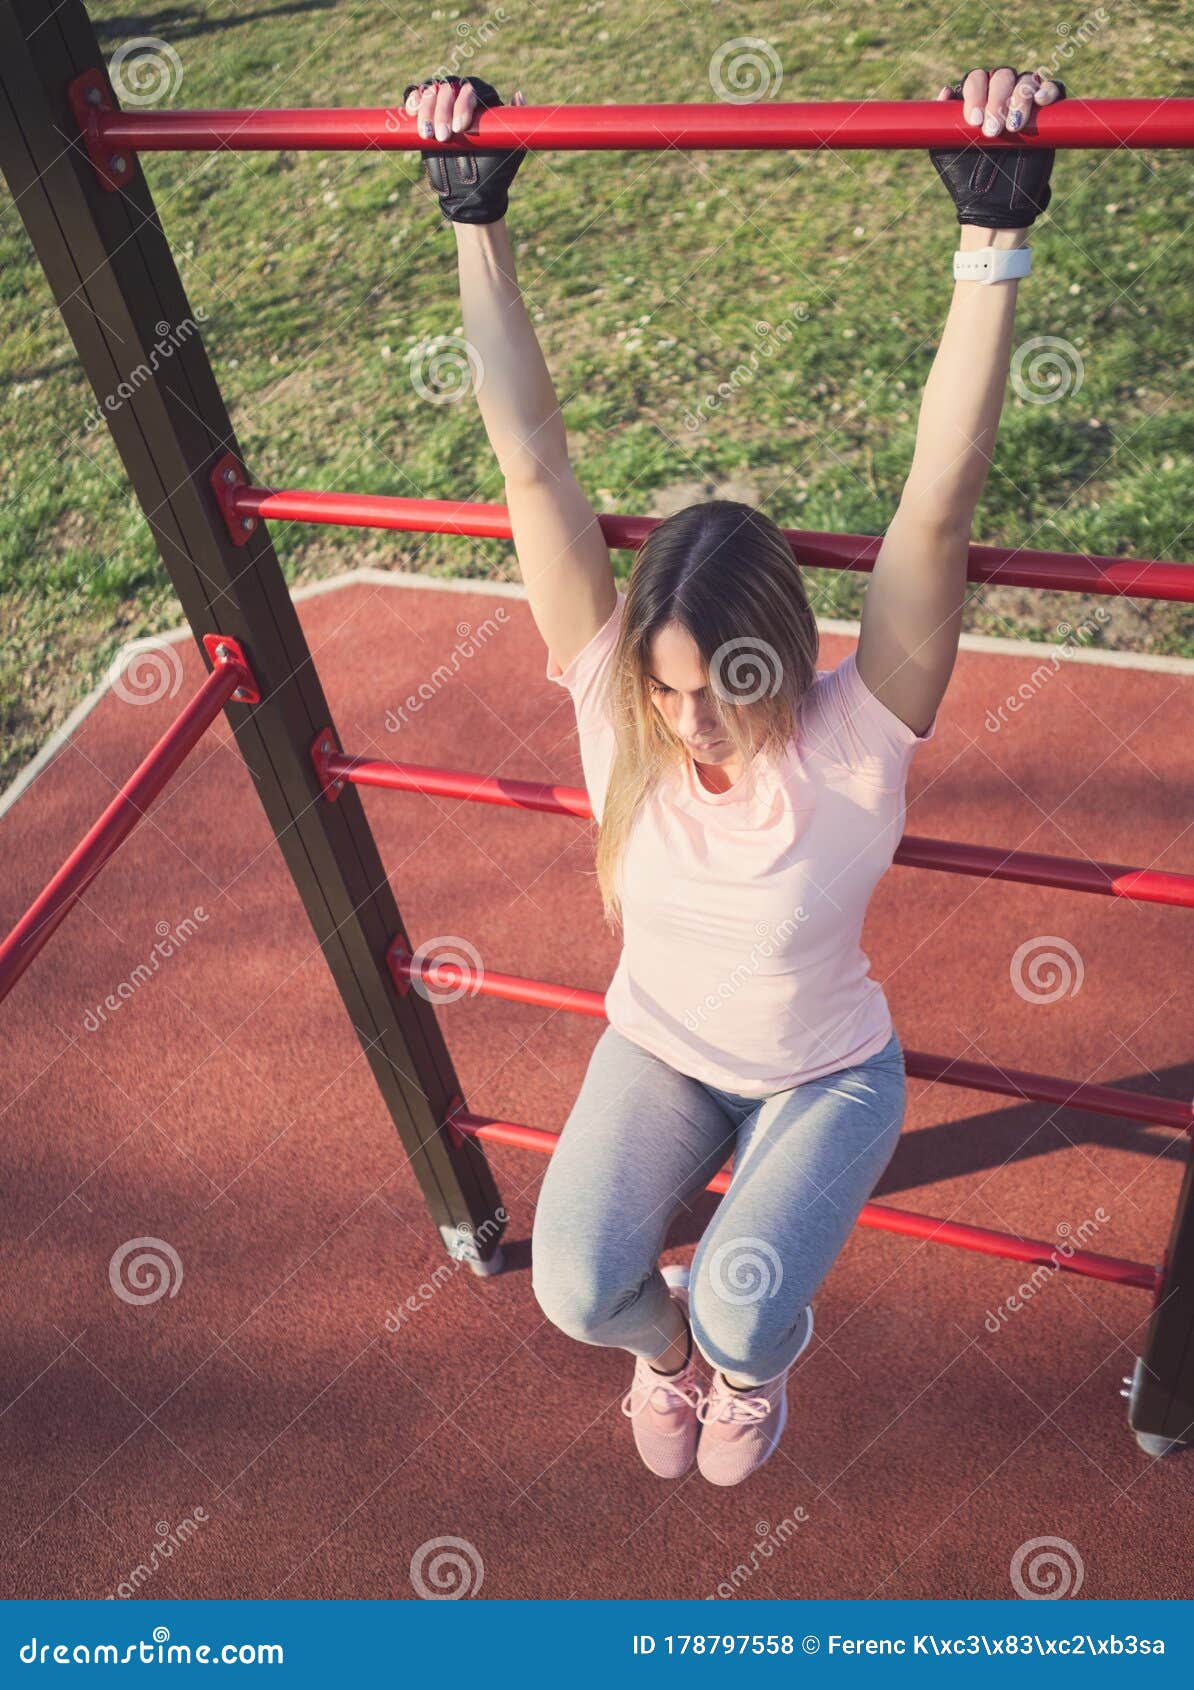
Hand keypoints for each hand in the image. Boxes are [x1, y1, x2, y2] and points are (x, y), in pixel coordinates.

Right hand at [402, 75, 527, 224]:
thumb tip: (518, 95)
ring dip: (426, 109)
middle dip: (442, 111)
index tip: (460, 129)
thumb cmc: (492, 174)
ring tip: (427, 135)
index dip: (463, 105)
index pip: (471, 90)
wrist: (470, 193)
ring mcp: (442, 107)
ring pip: (431, 91)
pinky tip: (412, 110)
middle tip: (444, 138)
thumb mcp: (510, 152)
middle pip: (448, 88)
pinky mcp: (425, 117)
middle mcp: (461, 101)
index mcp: (482, 104)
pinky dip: (413, 99)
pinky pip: (416, 97)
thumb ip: (514, 126)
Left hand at [930, 67, 1065, 229]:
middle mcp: (1000, 96)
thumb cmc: (967, 179)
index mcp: (977, 100)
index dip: (976, 93)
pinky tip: (1041, 100)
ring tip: (1013, 128)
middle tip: (992, 131)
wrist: (995, 204)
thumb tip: (945, 91)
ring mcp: (1024, 103)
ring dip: (1020, 98)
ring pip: (1026, 80)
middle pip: (1003, 75)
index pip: (977, 79)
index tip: (973, 120)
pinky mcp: (1047, 113)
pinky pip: (1053, 88)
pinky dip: (1048, 89)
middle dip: (997, 100)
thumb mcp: (946, 152)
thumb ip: (940, 124)